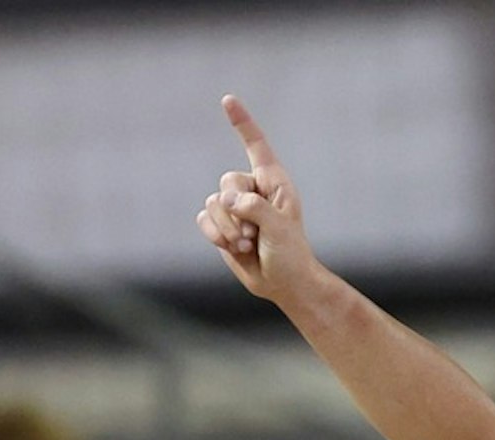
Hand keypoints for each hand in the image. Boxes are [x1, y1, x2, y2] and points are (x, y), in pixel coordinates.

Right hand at [198, 95, 318, 304]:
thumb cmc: (290, 254)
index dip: (242, 123)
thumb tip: (224, 200)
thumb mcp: (279, 228)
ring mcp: (234, 207)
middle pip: (227, 181)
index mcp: (273, 182)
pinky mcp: (220, 225)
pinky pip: (203, 218)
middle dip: (237, 211)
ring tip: (248, 244)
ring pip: (213, 203)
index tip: (227, 100)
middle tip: (253, 235)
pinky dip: (215, 235)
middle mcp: (252, 189)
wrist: (283, 284)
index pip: (256, 146)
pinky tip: (232, 248)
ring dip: (228, 229)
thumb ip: (254, 208)